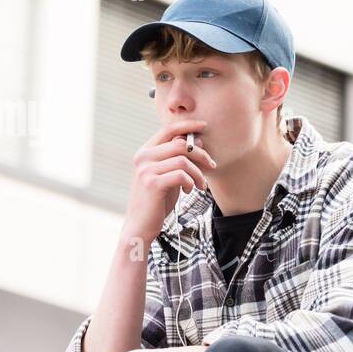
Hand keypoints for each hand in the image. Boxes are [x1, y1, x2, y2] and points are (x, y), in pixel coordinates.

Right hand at [125, 120, 217, 236]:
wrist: (140, 226)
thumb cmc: (156, 201)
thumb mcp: (168, 176)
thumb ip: (178, 159)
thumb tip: (198, 140)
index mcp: (145, 152)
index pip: (167, 130)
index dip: (187, 125)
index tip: (204, 125)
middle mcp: (143, 157)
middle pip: (180, 144)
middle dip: (201, 154)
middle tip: (212, 165)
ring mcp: (146, 170)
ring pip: (183, 160)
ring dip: (198, 173)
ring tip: (200, 185)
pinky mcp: (152, 183)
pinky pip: (181, 175)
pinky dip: (191, 182)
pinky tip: (189, 190)